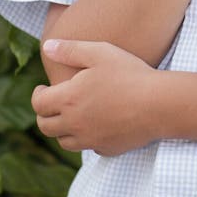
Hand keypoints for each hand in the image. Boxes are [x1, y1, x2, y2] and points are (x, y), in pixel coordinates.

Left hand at [31, 40, 161, 155]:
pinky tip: (97, 125)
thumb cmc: (130, 74)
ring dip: (63, 129)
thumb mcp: (100, 52)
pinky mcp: (107, 149)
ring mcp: (91, 140)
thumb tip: (47, 48)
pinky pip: (89, 147)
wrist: (159, 103)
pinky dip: (87, 138)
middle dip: (45, 114)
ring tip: (72, 116)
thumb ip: (70, 49)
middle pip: (46, 127)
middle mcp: (75, 124)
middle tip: (53, 104)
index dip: (37, 95)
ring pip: (64, 141)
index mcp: (69, 99)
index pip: (39, 104)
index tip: (43, 89)